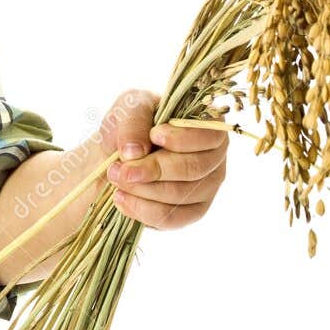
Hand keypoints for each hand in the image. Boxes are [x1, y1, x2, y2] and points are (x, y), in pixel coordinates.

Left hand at [97, 88, 229, 229]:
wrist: (117, 154)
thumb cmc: (131, 126)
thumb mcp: (129, 110)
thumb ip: (133, 124)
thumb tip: (134, 152)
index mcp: (208, 126)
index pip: (210, 136)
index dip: (183, 139)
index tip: (154, 135)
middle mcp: (214, 158)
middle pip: (193, 169)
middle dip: (153, 170)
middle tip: (121, 168)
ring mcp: (206, 188)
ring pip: (179, 196)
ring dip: (143, 190)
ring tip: (116, 179)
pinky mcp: (190, 212)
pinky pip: (172, 219)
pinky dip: (143, 211)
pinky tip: (122, 199)